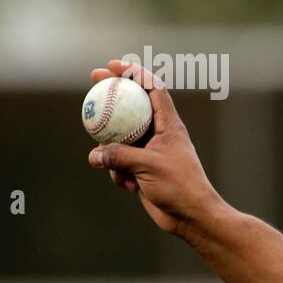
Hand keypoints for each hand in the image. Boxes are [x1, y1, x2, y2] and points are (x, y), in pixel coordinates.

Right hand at [86, 59, 224, 239]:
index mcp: (170, 125)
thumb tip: (93, 154)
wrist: (191, 216)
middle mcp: (160, 134)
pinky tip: (131, 188)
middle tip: (92, 81)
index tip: (114, 66)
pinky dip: (120, 175)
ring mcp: (149, 151)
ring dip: (114, 155)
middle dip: (112, 94)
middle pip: (132, 106)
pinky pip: (119, 164)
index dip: (135, 73)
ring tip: (124, 172)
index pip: (154, 90)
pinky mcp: (141, 169)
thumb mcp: (148, 167)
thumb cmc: (180, 187)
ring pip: (120, 139)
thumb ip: (119, 156)